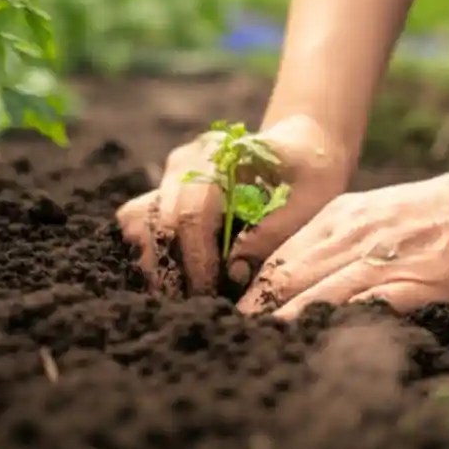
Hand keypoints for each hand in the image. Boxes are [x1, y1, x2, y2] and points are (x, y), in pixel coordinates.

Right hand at [116, 114, 349, 294]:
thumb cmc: (310, 173)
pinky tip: (178, 272)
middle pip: (157, 221)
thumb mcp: (310, 201)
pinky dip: (153, 251)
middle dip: (173, 269)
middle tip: (196, 301)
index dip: (197, 262)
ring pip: (138, 221)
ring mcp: (171, 174)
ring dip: (156, 260)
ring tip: (182, 289)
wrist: (300, 147)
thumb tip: (232, 273)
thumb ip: (272, 234)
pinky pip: (140, 222)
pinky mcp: (166, 189)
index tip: (210, 294)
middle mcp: (187, 162)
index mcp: (221, 157)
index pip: (191, 215)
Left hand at [237, 159, 448, 317]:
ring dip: (282, 318)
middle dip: (256, 307)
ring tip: (255, 339)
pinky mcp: (413, 284)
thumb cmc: (430, 212)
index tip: (226, 308)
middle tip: (227, 330)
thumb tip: (292, 267)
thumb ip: (331, 235)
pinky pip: (364, 305)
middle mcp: (350, 237)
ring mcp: (380, 261)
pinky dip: (334, 321)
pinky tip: (311, 337)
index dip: (251, 286)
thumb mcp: (368, 212)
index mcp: (337, 219)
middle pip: (288, 276)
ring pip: (316, 292)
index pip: (279, 256)